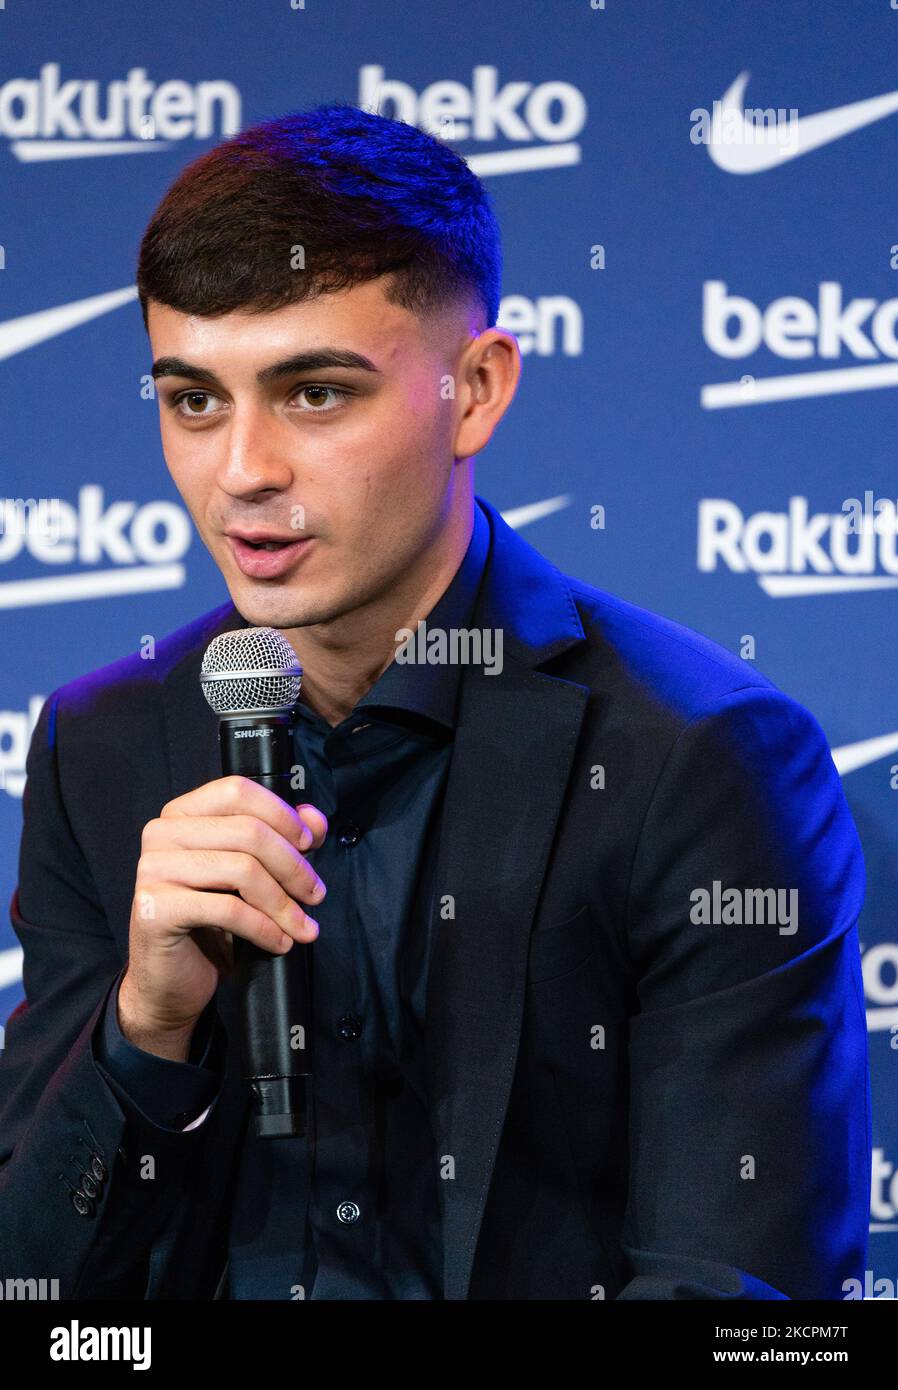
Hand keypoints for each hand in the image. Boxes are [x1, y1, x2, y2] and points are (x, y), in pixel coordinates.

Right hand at [119, 775, 326, 1057]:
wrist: (170, 983)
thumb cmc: (210, 924)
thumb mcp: (250, 876)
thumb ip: (281, 839)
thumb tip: (315, 818)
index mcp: (181, 814)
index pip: (237, 791)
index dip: (281, 815)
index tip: (310, 845)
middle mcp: (162, 834)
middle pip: (247, 832)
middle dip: (293, 866)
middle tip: (316, 895)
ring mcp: (153, 869)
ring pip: (242, 870)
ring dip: (283, 903)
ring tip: (303, 926)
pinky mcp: (155, 908)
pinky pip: (228, 909)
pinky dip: (264, 927)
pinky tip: (280, 942)